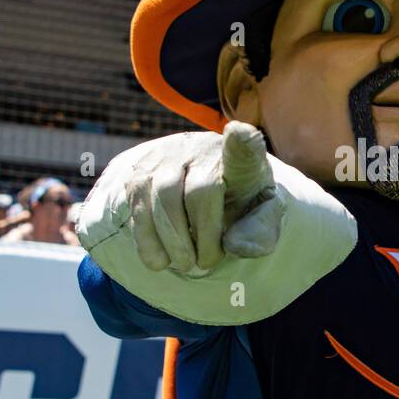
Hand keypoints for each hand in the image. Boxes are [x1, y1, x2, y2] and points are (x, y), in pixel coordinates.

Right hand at [123, 121, 285, 276]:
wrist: (201, 187)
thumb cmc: (239, 204)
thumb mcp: (260, 216)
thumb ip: (260, 231)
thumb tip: (235, 245)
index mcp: (241, 161)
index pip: (244, 148)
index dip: (242, 142)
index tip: (240, 133)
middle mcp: (203, 150)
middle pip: (200, 191)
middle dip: (203, 236)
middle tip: (207, 263)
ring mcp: (168, 157)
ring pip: (163, 196)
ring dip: (174, 241)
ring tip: (186, 265)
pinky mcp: (140, 172)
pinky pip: (138, 206)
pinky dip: (148, 241)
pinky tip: (160, 260)